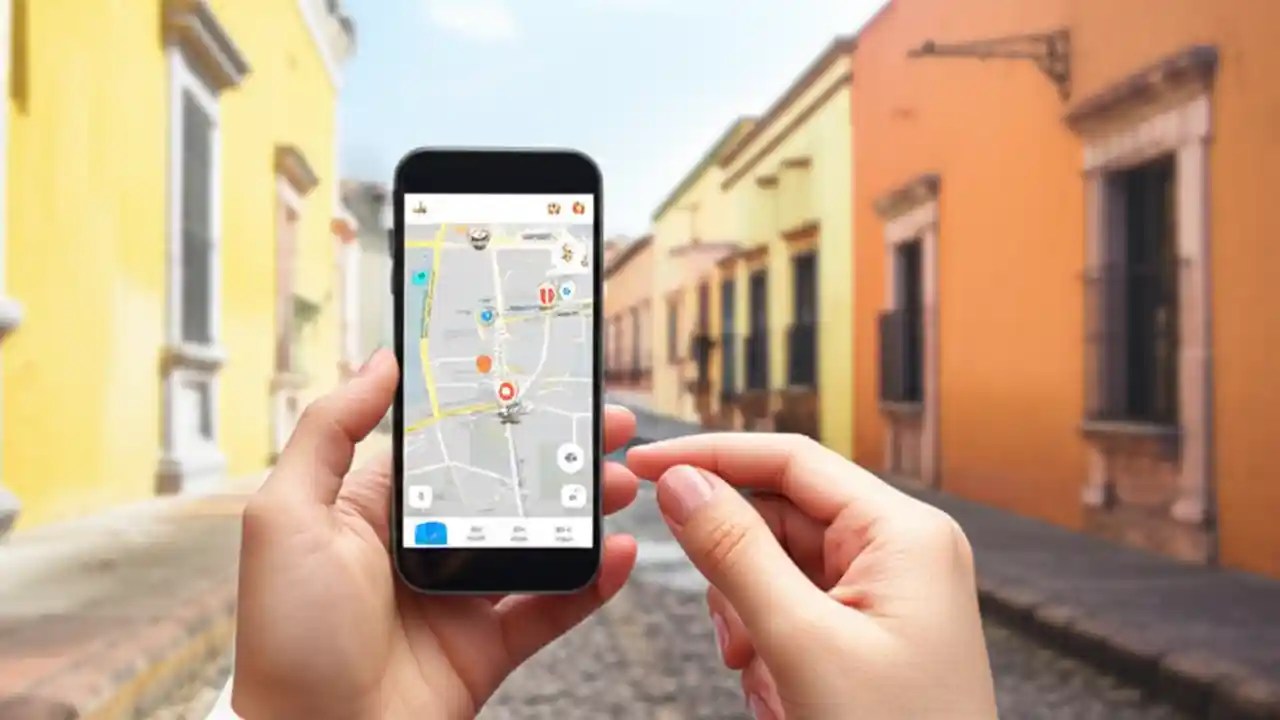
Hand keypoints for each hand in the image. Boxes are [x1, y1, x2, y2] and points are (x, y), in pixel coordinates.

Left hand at [232, 349, 639, 719]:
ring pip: (539, 540)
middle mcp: (425, 546)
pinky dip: (591, 583)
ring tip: (623, 483)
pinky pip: (552, 607)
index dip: (499, 411)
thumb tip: (381, 362)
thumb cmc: (287, 634)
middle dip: (560, 454)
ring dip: (586, 510)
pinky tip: (617, 554)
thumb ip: (330, 433)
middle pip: (508, 487)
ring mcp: (462, 597)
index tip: (543, 380)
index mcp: (378, 509)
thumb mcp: (286, 516)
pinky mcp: (489, 646)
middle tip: (609, 425)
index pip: (450, 445)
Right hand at [627, 434, 996, 719]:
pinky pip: (792, 614)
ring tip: (768, 679)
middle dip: (737, 575)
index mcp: (904, 533)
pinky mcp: (868, 635)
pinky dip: (769, 650)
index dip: (711, 457)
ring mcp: (885, 596)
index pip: (790, 461)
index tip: (644, 467)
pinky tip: (781, 696)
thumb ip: (736, 554)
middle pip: (780, 519)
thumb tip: (681, 483)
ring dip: (750, 622)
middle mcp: (899, 553)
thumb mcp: (802, 645)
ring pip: (778, 571)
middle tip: (731, 635)